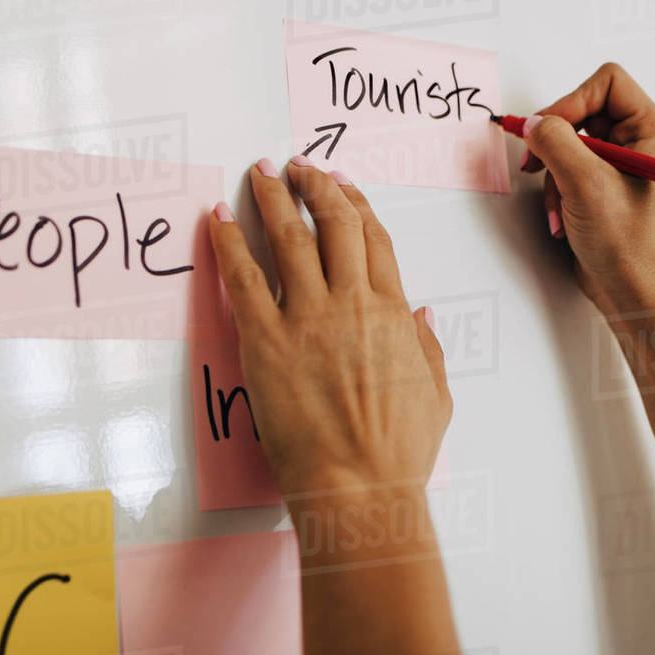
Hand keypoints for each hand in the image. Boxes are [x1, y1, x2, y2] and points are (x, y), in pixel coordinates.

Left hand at [207, 158, 451, 498]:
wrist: (359, 488)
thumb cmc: (397, 453)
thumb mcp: (436, 394)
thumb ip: (428, 346)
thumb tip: (421, 313)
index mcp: (392, 312)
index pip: (373, 238)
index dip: (355, 203)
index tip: (342, 186)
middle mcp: (351, 303)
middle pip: (334, 223)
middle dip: (315, 185)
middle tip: (297, 166)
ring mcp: (307, 318)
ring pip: (289, 237)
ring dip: (273, 198)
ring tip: (260, 173)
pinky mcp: (265, 340)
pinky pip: (243, 278)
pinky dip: (229, 242)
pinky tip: (218, 218)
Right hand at [521, 62, 654, 314]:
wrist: (631, 290)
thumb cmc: (627, 243)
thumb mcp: (585, 183)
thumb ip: (555, 142)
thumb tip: (532, 123)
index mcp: (652, 128)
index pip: (606, 83)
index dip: (571, 101)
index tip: (549, 130)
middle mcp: (639, 140)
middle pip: (581, 112)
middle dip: (556, 146)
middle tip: (536, 165)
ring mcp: (620, 163)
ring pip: (568, 144)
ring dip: (554, 177)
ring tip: (559, 208)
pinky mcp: (601, 184)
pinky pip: (566, 169)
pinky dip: (556, 192)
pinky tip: (561, 218)